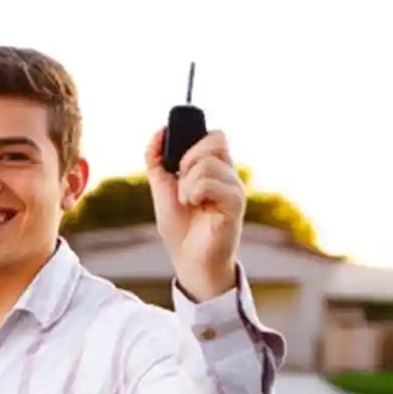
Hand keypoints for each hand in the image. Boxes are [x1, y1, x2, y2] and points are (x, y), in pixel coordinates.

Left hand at [144, 128, 244, 300]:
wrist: (189, 260)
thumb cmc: (181, 228)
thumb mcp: (162, 189)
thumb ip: (157, 161)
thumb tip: (157, 133)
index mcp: (216, 168)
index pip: (214, 136)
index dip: (192, 142)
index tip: (175, 164)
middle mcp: (229, 175)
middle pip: (215, 140)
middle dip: (188, 159)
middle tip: (183, 185)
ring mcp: (235, 188)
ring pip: (207, 163)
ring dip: (186, 183)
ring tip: (188, 202)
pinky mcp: (235, 204)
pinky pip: (211, 183)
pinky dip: (194, 192)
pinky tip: (194, 205)